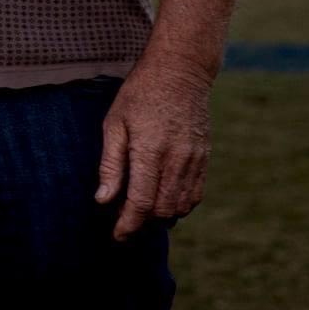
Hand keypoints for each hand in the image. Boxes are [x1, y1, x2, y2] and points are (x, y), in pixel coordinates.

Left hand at [95, 53, 213, 239]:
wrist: (180, 73)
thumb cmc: (139, 95)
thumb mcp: (114, 123)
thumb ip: (111, 164)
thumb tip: (103, 199)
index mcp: (150, 152)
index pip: (142, 202)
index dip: (129, 224)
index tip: (118, 236)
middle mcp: (176, 161)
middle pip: (162, 210)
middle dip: (143, 222)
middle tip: (125, 220)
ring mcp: (194, 161)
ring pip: (180, 206)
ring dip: (161, 215)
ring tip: (141, 209)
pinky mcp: (205, 159)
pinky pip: (195, 194)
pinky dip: (179, 205)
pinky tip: (163, 199)